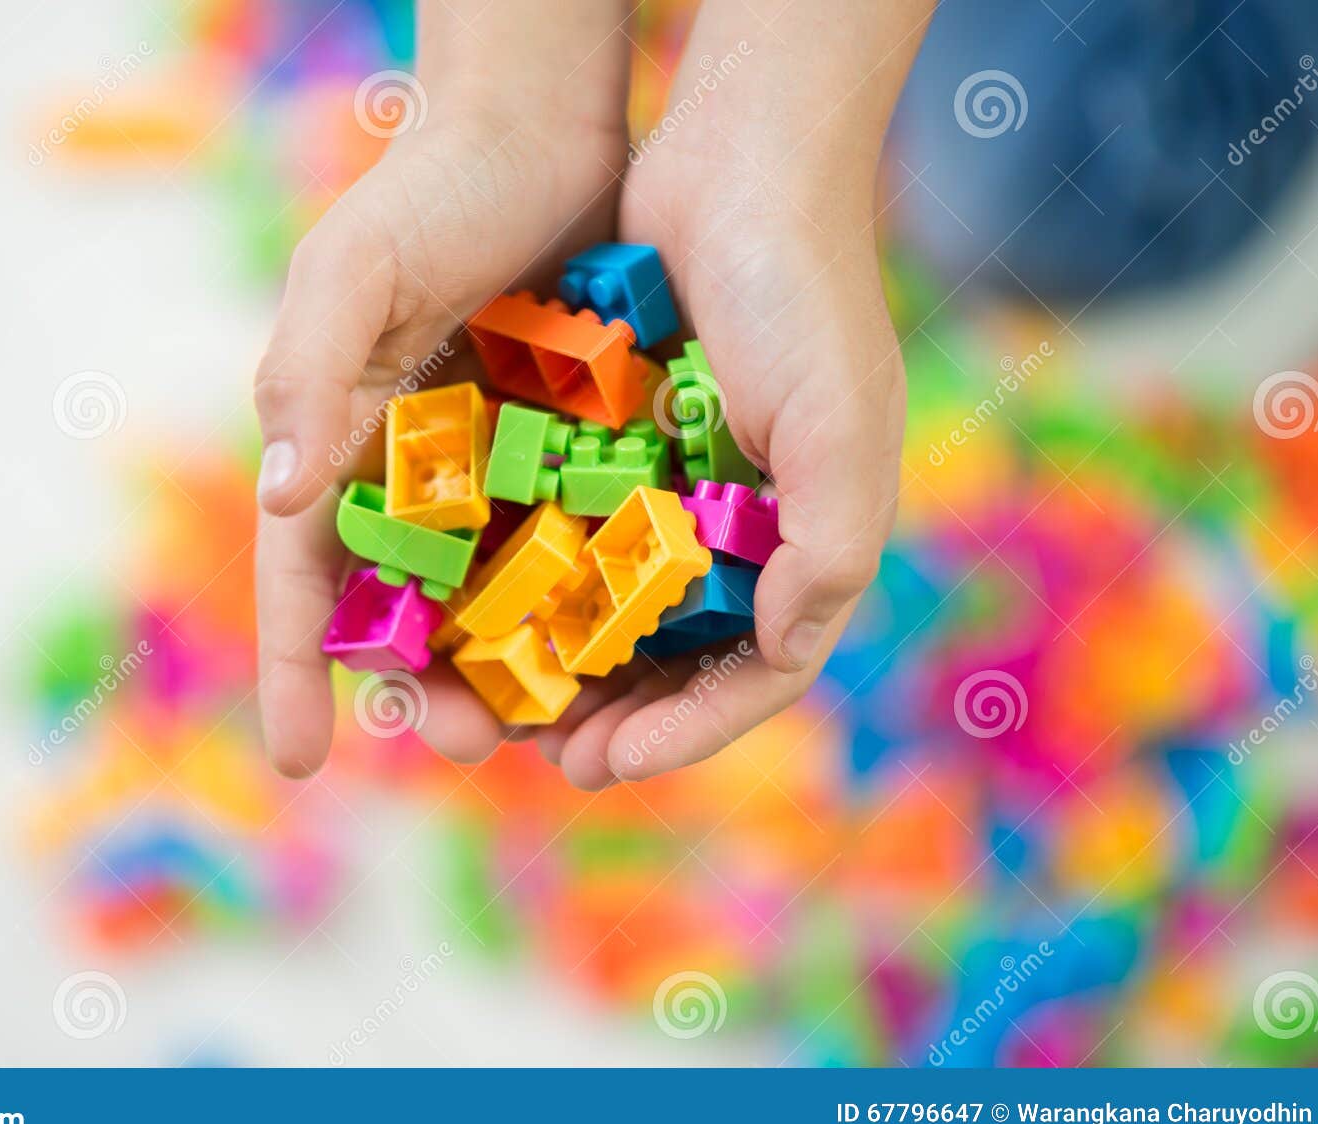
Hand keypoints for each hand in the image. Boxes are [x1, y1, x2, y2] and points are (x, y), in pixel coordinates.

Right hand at [253, 2, 629, 774]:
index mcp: (336, 443)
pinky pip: (564, 540)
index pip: (302, 575)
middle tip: (469, 745)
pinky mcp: (559, 449)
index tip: (299, 761)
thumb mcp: (351, 274)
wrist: (541, 129)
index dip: (296, 667)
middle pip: (402, 609)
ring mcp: (486, 467)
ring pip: (488, 594)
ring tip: (549, 724)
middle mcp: (406, 472)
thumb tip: (280, 498)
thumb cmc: (427, 194)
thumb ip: (309, 379)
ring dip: (510, 664)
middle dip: (426, 686)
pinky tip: (613, 645)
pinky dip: (577, 596)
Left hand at [532, 1, 928, 788]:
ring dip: (560, 661)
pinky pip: (569, 530)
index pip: (752, 677)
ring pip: (611, 609)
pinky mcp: (613, 445)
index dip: (685, 732)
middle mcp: (739, 530)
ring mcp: (674, 490)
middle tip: (540, 753)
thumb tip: (781, 657)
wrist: (739, 165)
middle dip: (611, 715)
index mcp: (804, 545)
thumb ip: (828, 552)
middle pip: (674, 661)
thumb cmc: (802, 297)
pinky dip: (531, 574)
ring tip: (497, 701)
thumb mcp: (842, 430)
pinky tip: (475, 604)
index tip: (607, 763)